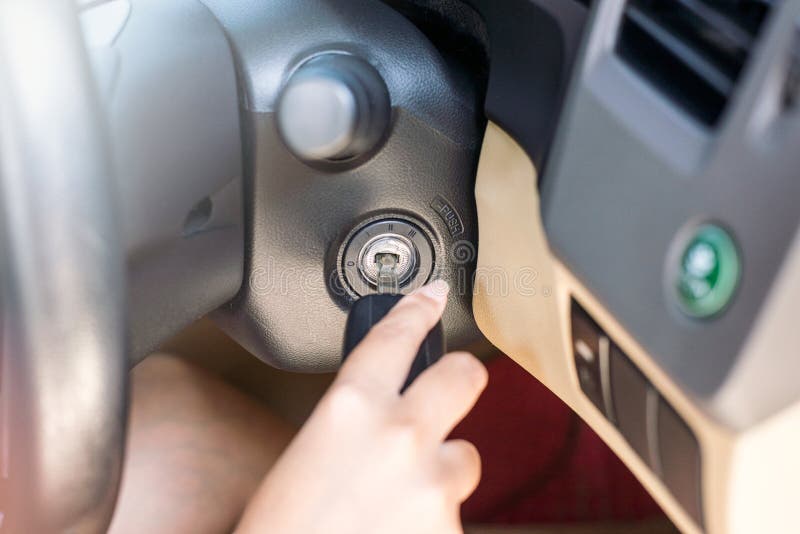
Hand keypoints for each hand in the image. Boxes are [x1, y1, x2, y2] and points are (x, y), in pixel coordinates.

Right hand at [236, 281, 487, 533]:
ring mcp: (432, 483)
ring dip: (443, 472)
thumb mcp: (302, 461)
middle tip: (456, 383)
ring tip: (401, 505)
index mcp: (350, 409)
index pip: (394, 337)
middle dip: (463, 375)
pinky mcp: (452, 529)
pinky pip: (455, 514)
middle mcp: (400, 435)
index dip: (417, 310)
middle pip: (463, 375)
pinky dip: (434, 522)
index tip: (433, 297)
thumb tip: (375, 423)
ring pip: (464, 456)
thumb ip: (349, 429)